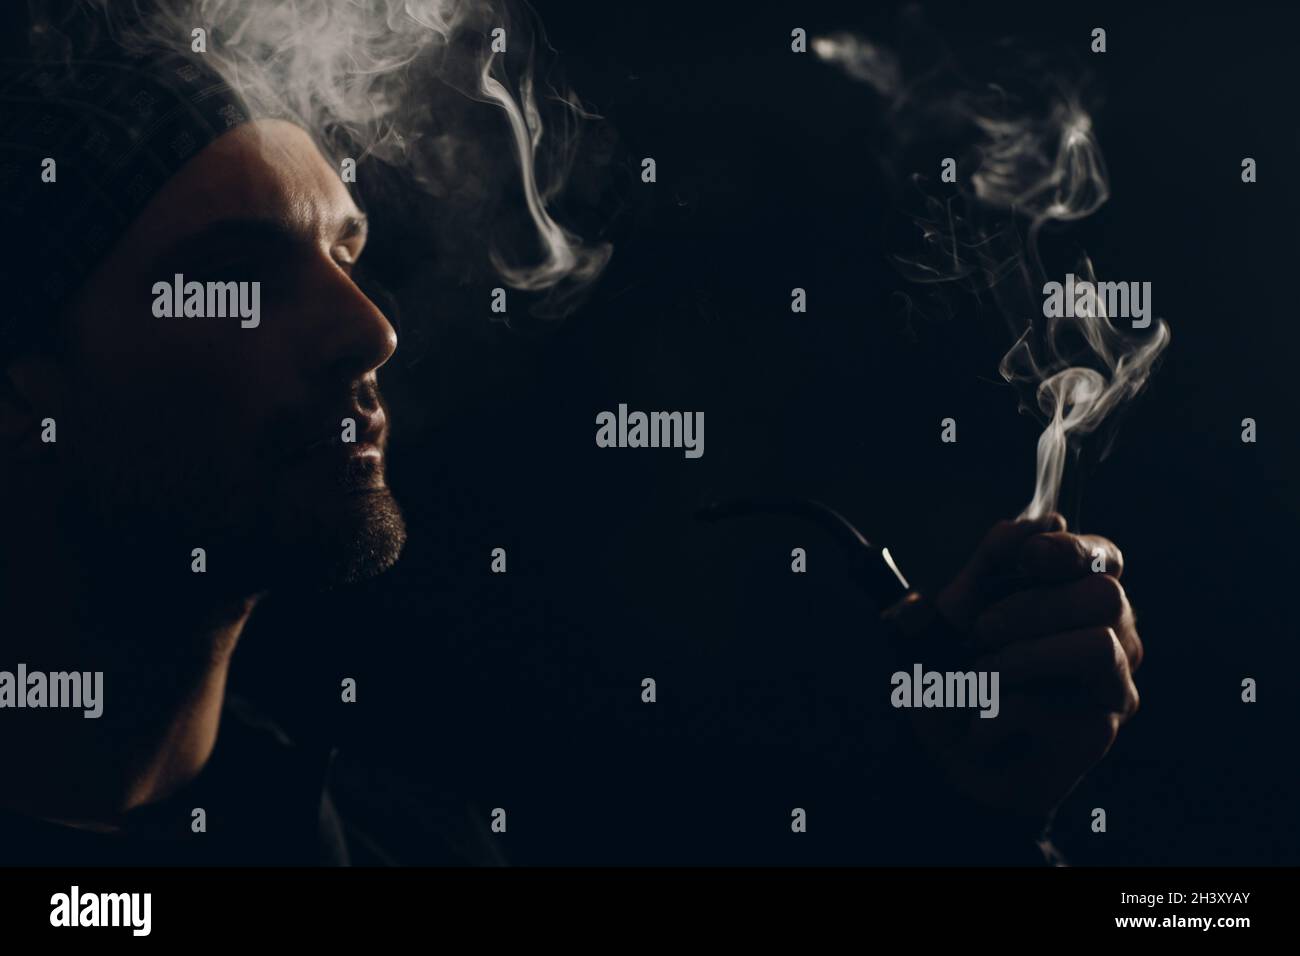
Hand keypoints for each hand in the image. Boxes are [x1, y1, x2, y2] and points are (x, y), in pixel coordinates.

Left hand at [911, 513, 1141, 817]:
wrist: (944, 754)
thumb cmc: (954, 673)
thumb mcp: (952, 612)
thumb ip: (985, 568)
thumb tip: (1026, 526)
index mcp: (1079, 597)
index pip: (1103, 555)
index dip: (1071, 548)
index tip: (1028, 557)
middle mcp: (1110, 636)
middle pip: (1106, 594)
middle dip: (1035, 604)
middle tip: (983, 628)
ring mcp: (1111, 686)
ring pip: (1098, 646)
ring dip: (1027, 654)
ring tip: (983, 670)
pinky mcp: (1096, 732)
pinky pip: (1057, 707)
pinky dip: (1002, 707)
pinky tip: (982, 721)